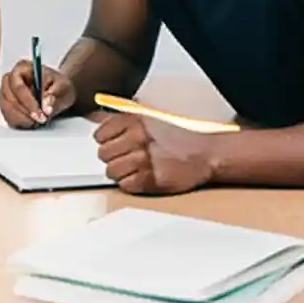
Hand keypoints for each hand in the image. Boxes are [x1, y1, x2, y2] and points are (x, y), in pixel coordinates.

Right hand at [0, 60, 76, 127]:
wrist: (58, 92)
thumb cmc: (58, 85)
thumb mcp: (63, 86)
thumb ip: (55, 94)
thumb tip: (46, 105)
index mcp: (22, 68)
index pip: (18, 86)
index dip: (27, 101)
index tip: (40, 113)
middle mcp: (10, 79)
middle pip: (9, 98)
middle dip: (25, 112)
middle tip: (41, 119)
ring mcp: (6, 93)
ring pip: (6, 109)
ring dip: (22, 118)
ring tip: (38, 120)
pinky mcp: (6, 106)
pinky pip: (7, 117)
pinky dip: (19, 122)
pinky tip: (31, 122)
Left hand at [93, 113, 213, 194]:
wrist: (208, 152)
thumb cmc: (182, 134)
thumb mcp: (150, 116)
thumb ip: (122, 118)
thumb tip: (95, 116)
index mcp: (135, 121)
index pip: (100, 135)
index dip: (106, 141)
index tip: (113, 143)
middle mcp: (136, 139)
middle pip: (103, 154)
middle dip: (112, 157)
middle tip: (126, 157)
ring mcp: (143, 160)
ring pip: (111, 171)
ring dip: (120, 172)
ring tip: (134, 168)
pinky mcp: (151, 180)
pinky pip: (124, 185)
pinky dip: (130, 183)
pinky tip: (141, 177)